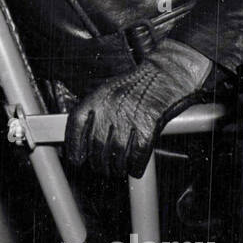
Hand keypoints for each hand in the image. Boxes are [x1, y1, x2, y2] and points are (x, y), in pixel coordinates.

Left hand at [64, 39, 212, 177]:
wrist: (168, 72)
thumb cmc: (140, 84)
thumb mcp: (111, 91)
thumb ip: (96, 112)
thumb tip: (84, 140)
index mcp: (98, 96)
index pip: (76, 123)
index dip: (74, 145)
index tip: (76, 158)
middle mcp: (111, 107)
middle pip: (97, 145)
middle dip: (99, 163)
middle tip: (102, 168)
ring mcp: (130, 116)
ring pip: (117, 154)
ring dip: (116, 168)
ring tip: (117, 170)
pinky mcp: (149, 125)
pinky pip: (138, 154)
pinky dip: (135, 166)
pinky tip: (134, 169)